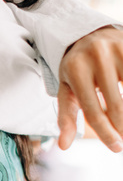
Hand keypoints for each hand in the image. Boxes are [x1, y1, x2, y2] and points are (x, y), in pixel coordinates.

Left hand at [58, 26, 122, 151]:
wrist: (89, 32)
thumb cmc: (77, 68)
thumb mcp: (66, 89)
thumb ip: (65, 116)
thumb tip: (63, 145)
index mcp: (75, 70)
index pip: (92, 111)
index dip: (105, 133)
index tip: (116, 148)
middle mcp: (96, 57)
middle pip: (116, 106)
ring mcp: (117, 48)